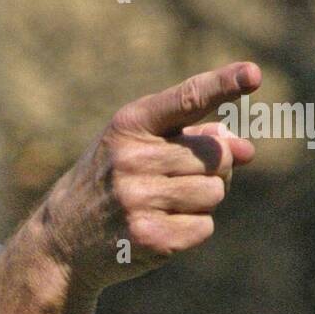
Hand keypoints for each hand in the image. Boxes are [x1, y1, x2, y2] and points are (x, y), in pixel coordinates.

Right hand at [35, 62, 260, 291]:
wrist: (61, 239)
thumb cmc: (111, 182)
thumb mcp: (138, 146)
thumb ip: (193, 136)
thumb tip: (245, 150)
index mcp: (129, 125)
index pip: (187, 99)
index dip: (224, 84)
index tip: (253, 74)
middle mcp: (131, 158)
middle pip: (217, 155)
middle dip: (209, 168)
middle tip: (172, 180)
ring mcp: (138, 199)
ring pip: (215, 192)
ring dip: (201, 200)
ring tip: (161, 205)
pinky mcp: (149, 237)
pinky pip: (205, 227)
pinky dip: (192, 229)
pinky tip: (159, 228)